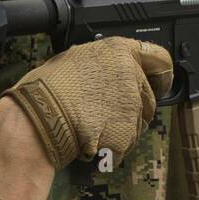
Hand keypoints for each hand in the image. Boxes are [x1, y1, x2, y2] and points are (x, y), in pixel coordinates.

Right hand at [1, 36, 173, 169]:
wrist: (36, 117)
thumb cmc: (46, 88)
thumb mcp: (76, 59)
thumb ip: (103, 64)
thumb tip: (109, 71)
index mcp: (119, 52)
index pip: (159, 59)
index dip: (161, 75)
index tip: (160, 84)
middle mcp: (131, 75)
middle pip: (149, 97)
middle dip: (134, 109)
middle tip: (109, 114)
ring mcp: (132, 106)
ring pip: (138, 123)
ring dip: (122, 128)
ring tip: (92, 127)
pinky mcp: (127, 133)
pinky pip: (126, 144)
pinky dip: (112, 147)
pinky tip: (90, 141)